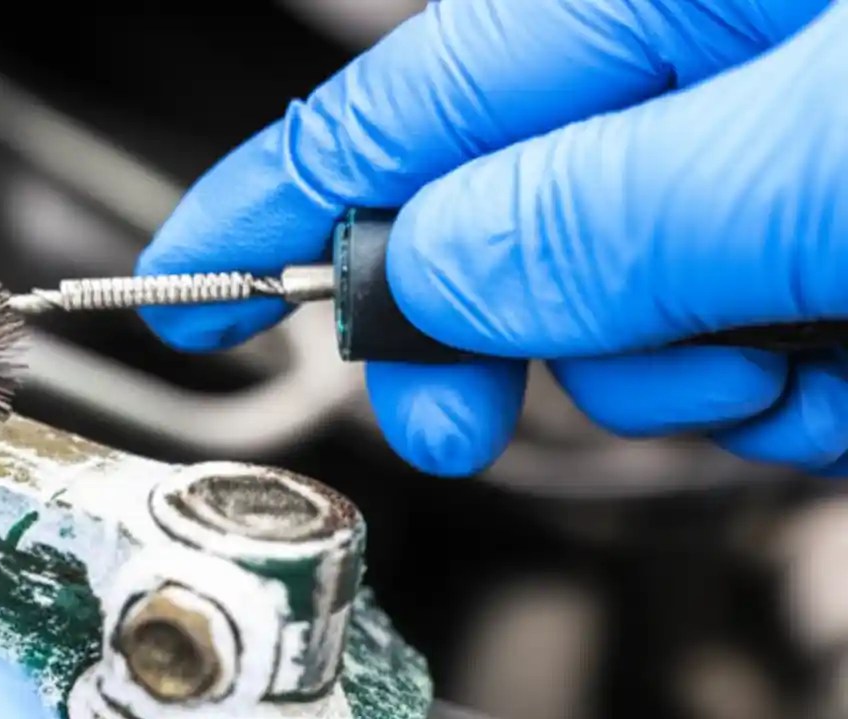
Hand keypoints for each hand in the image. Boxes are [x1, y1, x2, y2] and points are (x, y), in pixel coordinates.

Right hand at [136, 0, 847, 477]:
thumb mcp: (813, 157)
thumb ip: (599, 219)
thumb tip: (430, 277)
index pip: (392, 105)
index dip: (267, 205)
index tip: (186, 288)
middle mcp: (698, 43)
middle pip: (492, 207)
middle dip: (480, 335)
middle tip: (461, 422)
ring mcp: (766, 128)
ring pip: (614, 284)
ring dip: (659, 371)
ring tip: (772, 372)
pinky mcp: (825, 209)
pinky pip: (729, 314)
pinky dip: (758, 378)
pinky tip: (824, 374)